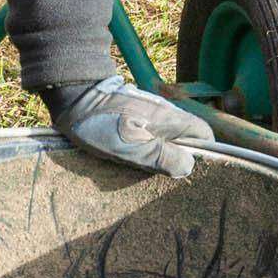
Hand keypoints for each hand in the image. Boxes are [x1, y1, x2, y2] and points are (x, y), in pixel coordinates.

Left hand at [41, 76, 215, 179]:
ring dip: (160, 157)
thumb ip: (161, 157)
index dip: (205, 155)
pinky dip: (144, 150)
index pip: (204, 136)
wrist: (73, 96)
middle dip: (179, 160)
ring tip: (148, 177)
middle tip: (166, 182)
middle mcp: (166, 116)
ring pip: (166, 140)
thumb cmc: (102, 122)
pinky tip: (132, 163)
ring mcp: (149, 116)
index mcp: (172, 119)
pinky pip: (148, 138)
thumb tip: (189, 167)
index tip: (192, 175)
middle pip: (185, 141)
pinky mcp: (133, 118)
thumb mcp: (132, 146)